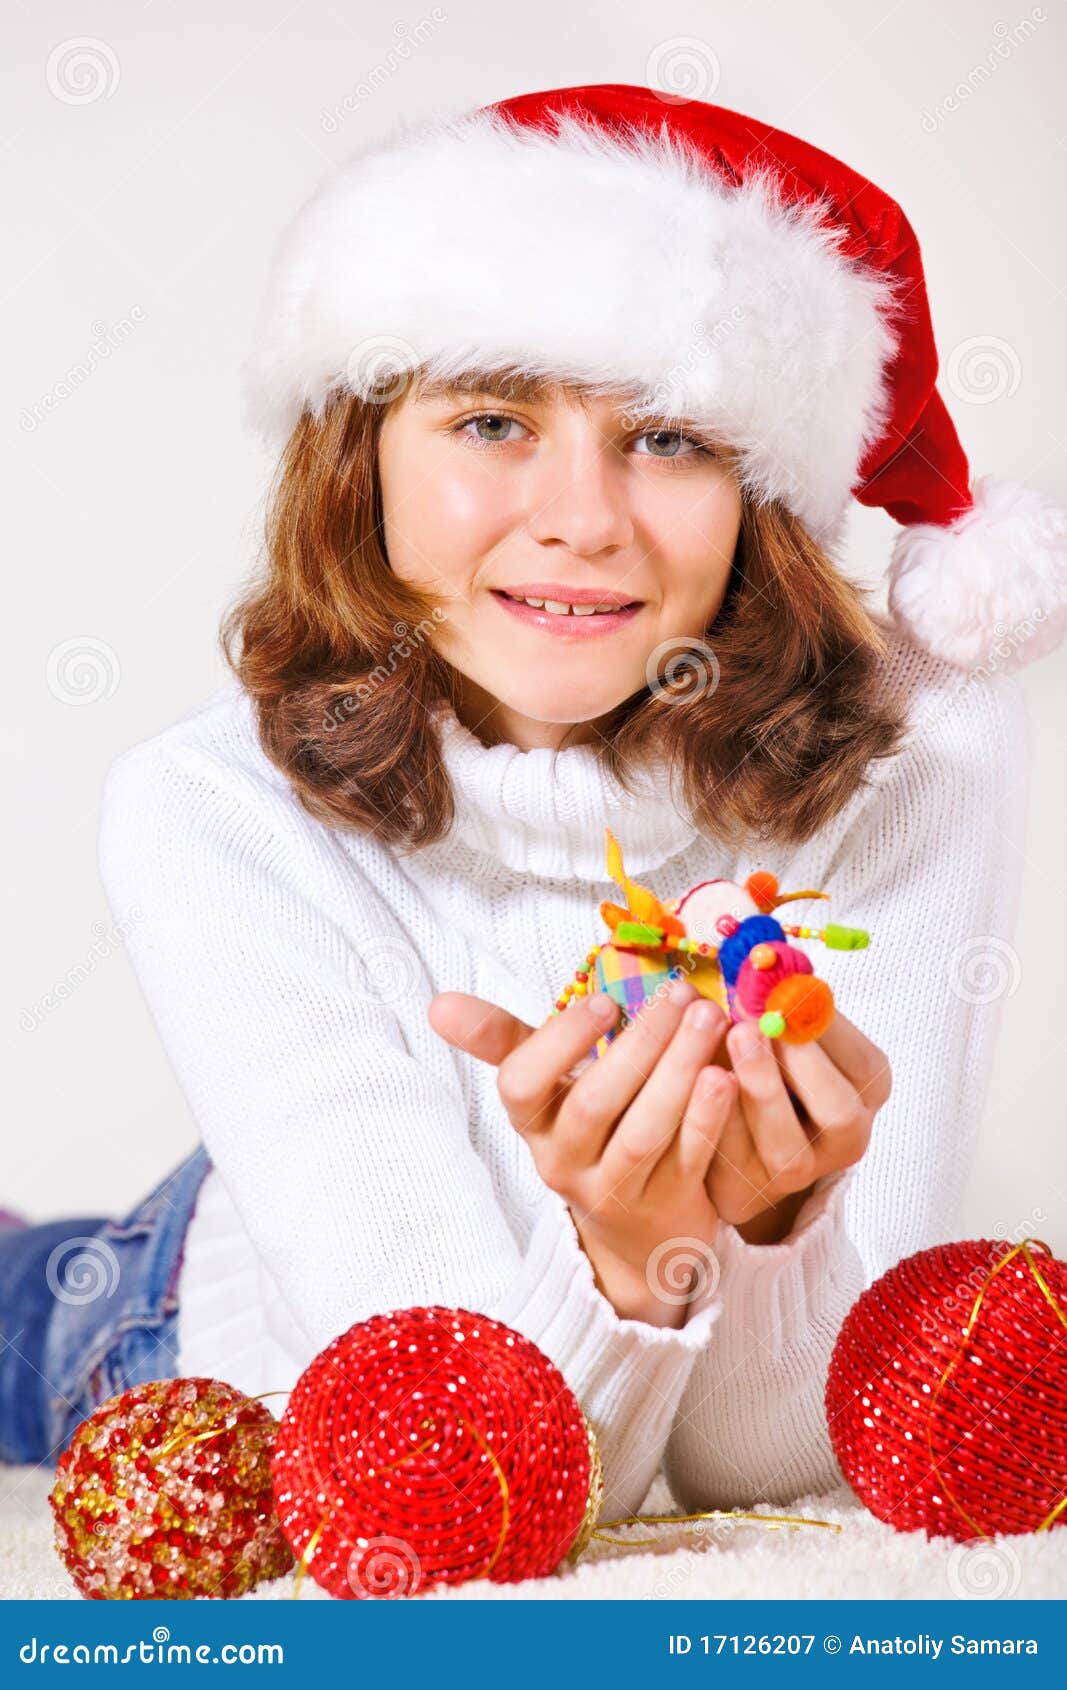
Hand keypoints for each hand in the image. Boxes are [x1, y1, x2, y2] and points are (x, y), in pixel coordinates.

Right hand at [428, 980, 737, 1326]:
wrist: (637, 1233)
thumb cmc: (592, 1132)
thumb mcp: (547, 1090)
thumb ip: (505, 1041)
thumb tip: (438, 1004)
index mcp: (533, 1122)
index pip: (521, 1086)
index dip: (559, 1042)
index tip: (604, 1001)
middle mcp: (564, 1160)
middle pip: (593, 1104)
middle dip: (639, 1045)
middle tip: (681, 994)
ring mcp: (615, 1189)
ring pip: (644, 1131)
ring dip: (679, 1071)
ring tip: (709, 1020)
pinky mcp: (667, 1205)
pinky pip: (687, 1158)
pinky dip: (708, 1117)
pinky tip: (728, 1076)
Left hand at [704, 1011, 891, 1242]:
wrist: (737, 1127)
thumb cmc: (767, 1055)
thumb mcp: (785, 1029)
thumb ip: (782, 1001)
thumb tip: (766, 955)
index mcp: (865, 1090)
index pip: (865, 1065)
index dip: (826, 1029)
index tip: (785, 991)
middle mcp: (846, 1139)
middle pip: (839, 1114)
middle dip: (797, 1066)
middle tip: (753, 1025)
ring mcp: (800, 1173)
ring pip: (786, 1150)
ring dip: (755, 1095)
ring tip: (724, 1047)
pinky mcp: (750, 1193)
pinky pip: (732, 1162)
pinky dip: (714, 1122)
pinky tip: (694, 1083)